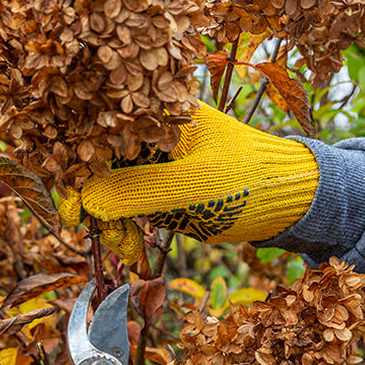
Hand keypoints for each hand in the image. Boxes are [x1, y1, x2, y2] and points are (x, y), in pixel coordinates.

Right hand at [65, 101, 318, 243]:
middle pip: (100, 164)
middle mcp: (153, 130)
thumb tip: (86, 200)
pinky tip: (134, 252)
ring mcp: (158, 159)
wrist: (293, 199)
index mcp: (159, 111)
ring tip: (128, 253)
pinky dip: (129, 229)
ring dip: (112, 223)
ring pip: (113, 189)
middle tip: (102, 240)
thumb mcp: (193, 187)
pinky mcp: (165, 185)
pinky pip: (132, 205)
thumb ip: (138, 190)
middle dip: (96, 205)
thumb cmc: (250, 181)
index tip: (71, 212)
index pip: (101, 135)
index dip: (77, 172)